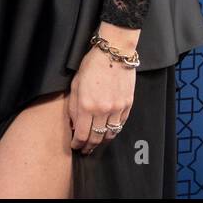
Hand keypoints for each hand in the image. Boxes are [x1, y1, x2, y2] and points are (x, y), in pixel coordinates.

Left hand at [68, 27, 137, 156]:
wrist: (114, 53)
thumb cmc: (92, 65)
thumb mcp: (75, 85)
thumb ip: (74, 108)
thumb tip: (75, 125)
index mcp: (87, 105)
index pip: (82, 135)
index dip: (78, 144)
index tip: (75, 145)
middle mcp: (103, 110)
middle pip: (96, 138)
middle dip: (89, 147)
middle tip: (85, 150)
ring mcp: (117, 108)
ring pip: (110, 134)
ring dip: (102, 141)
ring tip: (97, 143)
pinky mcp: (128, 104)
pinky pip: (121, 124)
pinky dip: (114, 130)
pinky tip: (108, 131)